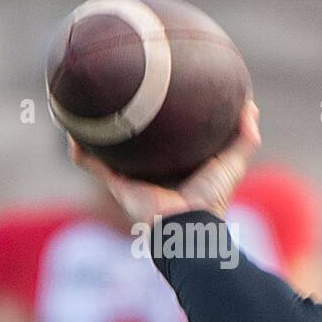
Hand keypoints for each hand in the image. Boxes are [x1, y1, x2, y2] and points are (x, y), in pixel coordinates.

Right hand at [68, 99, 260, 225]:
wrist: (188, 224)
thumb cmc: (212, 198)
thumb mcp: (233, 163)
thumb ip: (245, 137)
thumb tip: (250, 104)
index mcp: (178, 167)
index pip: (169, 142)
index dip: (165, 124)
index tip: (160, 98)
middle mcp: (154, 173)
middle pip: (136, 146)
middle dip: (127, 125)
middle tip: (118, 97)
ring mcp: (133, 179)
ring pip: (109, 154)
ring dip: (96, 135)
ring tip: (85, 110)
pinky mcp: (118, 186)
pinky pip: (92, 166)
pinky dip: (80, 152)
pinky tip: (71, 133)